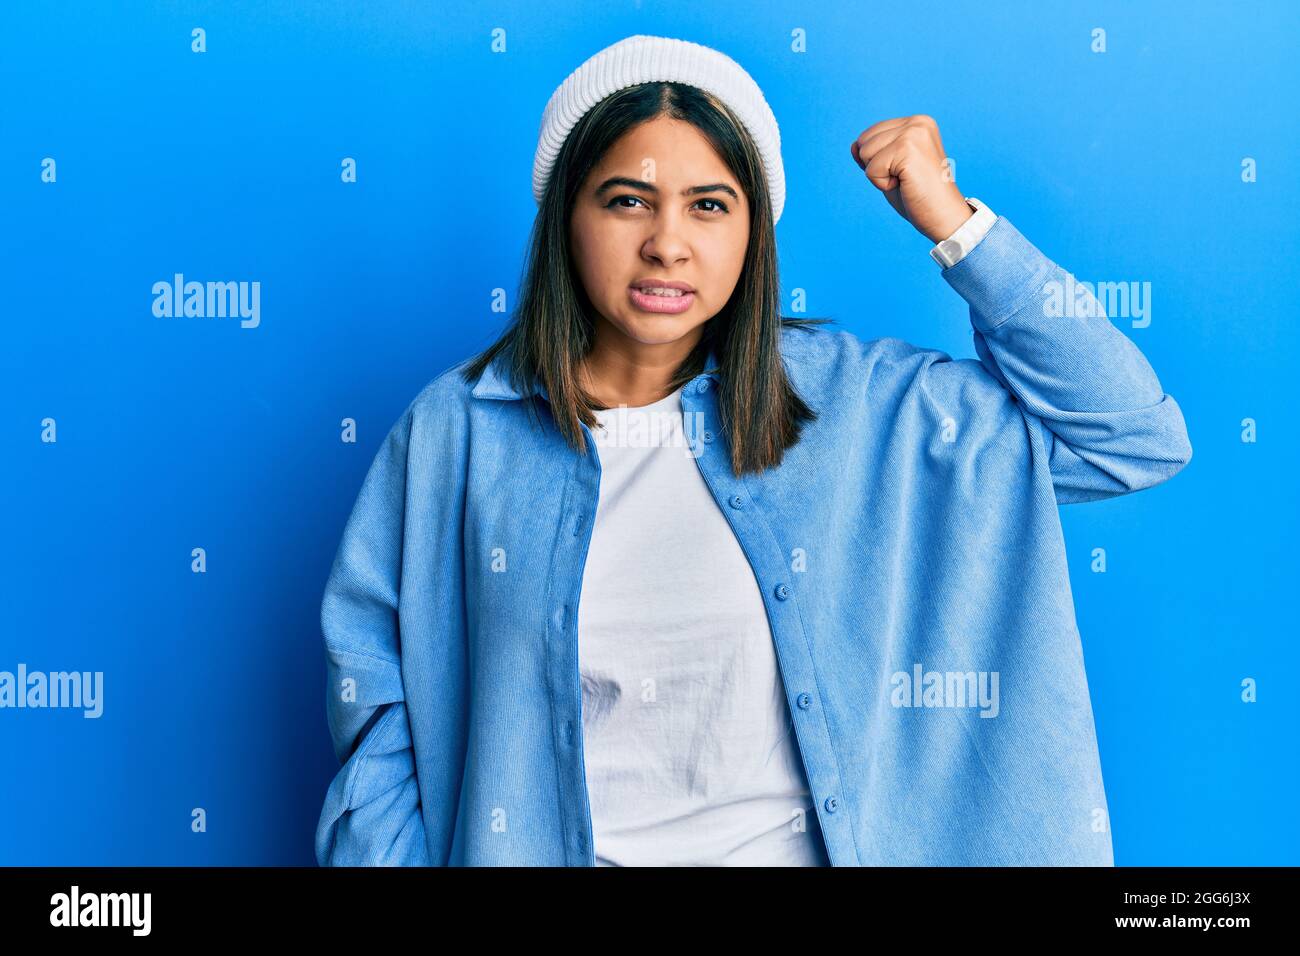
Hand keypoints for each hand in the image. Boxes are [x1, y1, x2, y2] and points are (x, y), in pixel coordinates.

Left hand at [850, 115, 973, 243]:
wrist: (944, 217)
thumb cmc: (919, 197)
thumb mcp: (891, 171)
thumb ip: (874, 154)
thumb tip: (853, 145)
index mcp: (916, 123)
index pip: (870, 134)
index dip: (876, 161)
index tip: (903, 173)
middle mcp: (917, 123)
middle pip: (864, 141)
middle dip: (876, 166)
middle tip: (904, 179)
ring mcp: (913, 133)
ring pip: (865, 152)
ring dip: (879, 175)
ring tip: (905, 181)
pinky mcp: (908, 148)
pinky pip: (871, 169)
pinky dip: (882, 184)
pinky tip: (905, 185)